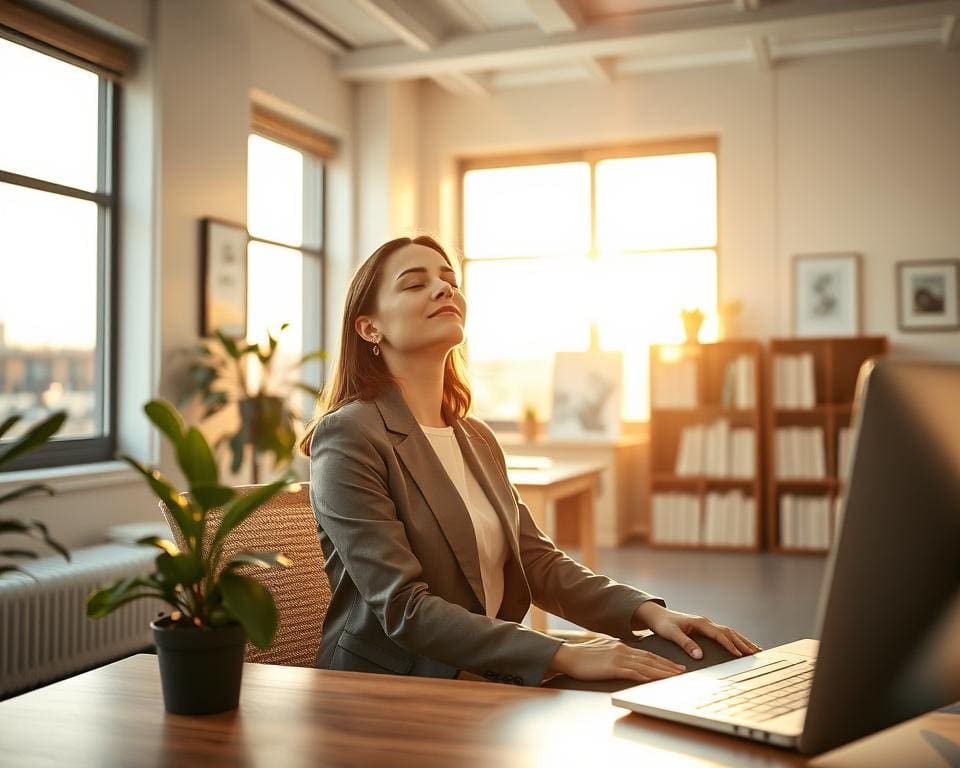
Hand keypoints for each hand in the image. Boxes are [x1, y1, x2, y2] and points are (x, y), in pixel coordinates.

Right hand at [548, 636, 686, 683]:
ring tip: (675, 677)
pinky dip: (647, 677)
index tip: (674, 666)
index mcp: (621, 647)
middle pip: (651, 659)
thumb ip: (615, 654)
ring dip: (663, 672)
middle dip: (668, 666)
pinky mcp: (613, 667)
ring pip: (646, 666)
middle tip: (682, 672)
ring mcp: (619, 658)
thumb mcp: (602, 651)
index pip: (647, 654)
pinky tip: (655, 680)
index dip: (662, 660)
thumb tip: (624, 659)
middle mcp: (623, 650)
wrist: (568, 655)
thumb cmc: (582, 656)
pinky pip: (634, 673)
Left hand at [633, 602, 760, 660]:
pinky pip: (724, 634)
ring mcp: (707, 624)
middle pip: (729, 632)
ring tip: (757, 650)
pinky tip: (741, 647)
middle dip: (743, 643)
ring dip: (742, 641)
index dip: (730, 645)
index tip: (740, 655)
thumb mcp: (672, 634)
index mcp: (700, 622)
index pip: (719, 634)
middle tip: (757, 653)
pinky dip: (735, 640)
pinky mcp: (705, 628)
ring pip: (729, 632)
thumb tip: (699, 656)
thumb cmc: (663, 624)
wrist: (657, 615)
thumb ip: (685, 643)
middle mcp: (706, 622)